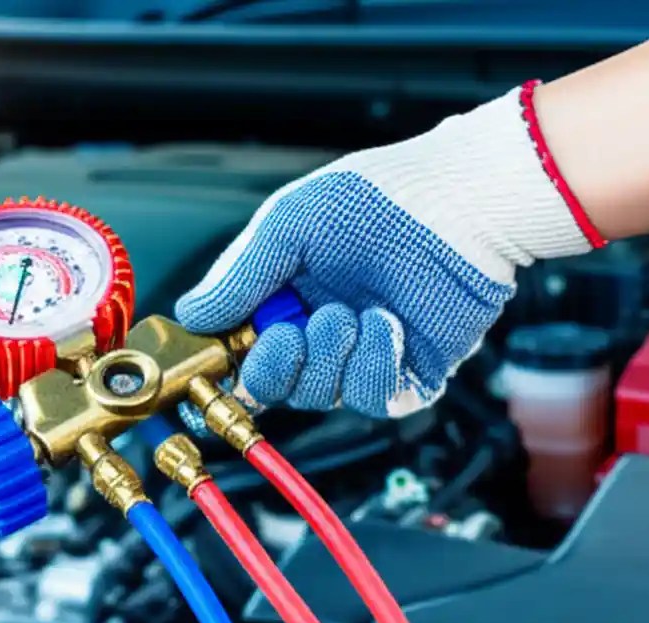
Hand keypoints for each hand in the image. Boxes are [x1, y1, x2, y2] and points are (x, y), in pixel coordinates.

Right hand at [176, 84, 596, 417]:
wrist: (458, 200)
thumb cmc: (376, 197)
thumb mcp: (286, 225)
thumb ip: (237, 277)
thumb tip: (191, 315)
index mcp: (284, 299)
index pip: (238, 353)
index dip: (224, 365)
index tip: (218, 358)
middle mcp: (319, 332)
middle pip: (273, 387)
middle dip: (275, 365)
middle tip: (291, 330)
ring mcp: (363, 356)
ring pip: (320, 396)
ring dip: (328, 358)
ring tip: (350, 313)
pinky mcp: (409, 372)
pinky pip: (374, 398)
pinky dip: (373, 365)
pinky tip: (385, 323)